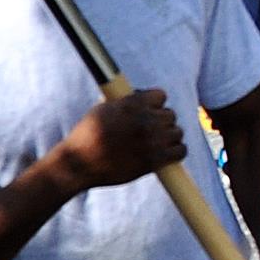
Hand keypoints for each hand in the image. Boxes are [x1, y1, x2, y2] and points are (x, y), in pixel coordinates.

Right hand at [48, 87, 187, 193]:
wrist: (79, 164)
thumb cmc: (86, 136)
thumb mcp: (103, 109)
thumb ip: (125, 102)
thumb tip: (139, 96)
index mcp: (132, 104)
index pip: (161, 95)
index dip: (155, 103)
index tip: (149, 111)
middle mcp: (145, 120)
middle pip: (171, 115)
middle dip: (162, 121)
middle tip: (150, 130)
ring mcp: (151, 140)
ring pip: (177, 132)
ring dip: (170, 137)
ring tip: (157, 143)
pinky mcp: (154, 160)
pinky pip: (181, 150)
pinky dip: (177, 152)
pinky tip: (168, 154)